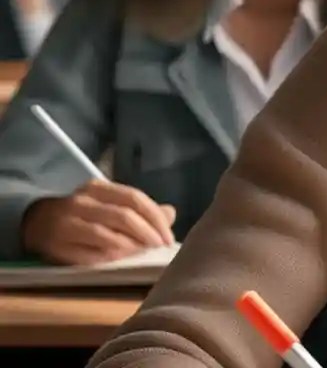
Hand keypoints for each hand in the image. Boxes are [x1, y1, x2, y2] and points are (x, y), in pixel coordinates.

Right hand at [21, 180, 177, 264]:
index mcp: (99, 188)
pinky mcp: (56, 246)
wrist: (36, 222)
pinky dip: (108, 257)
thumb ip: (140, 208)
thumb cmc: (83, 214)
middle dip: (147, 233)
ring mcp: (66, 223)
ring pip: (105, 234)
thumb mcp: (110, 204)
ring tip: (143, 253)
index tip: (168, 236)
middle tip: (160, 247)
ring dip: (130, 246)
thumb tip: (170, 213)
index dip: (155, 218)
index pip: (134, 198)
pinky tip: (120, 260)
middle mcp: (81, 202)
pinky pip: (87, 254)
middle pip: (123, 215)